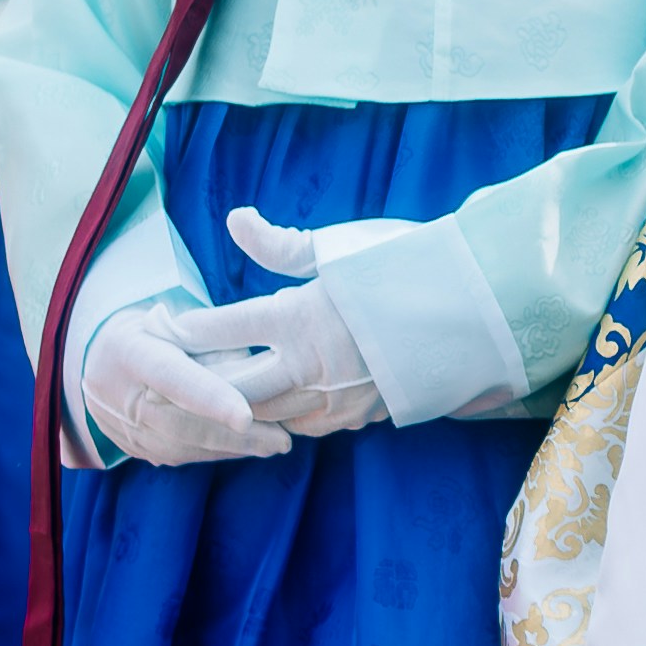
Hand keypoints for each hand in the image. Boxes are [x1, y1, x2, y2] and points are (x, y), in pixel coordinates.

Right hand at [79, 306, 281, 468]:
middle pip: (180, 422)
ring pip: (180, 446)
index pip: (171, 377)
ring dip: (231, 449)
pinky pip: (176, 456)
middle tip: (281, 440)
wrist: (100, 356)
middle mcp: (116, 393)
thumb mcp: (175, 320)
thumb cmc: (153, 329)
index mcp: (128, 351)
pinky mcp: (129, 446)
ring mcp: (118, 426)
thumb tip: (252, 369)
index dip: (208, 398)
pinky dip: (214, 453)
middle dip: (234, 436)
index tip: (246, 416)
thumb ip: (208, 342)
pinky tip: (246, 448)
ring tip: (274, 444)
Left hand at [177, 211, 391, 438]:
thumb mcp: (340, 248)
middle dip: (200, 381)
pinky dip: (285, 418)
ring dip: (240, 405)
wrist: (481, 310)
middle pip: (233, 388)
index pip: (222, 327)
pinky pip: (310, 426)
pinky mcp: (364, 414)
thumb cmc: (410, 267)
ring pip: (269, 416)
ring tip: (219, 392)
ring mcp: (338, 398)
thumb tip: (235, 220)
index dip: (186, 328)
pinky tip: (278, 405)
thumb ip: (280, 245)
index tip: (164, 325)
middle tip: (173, 373)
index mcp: (298, 317)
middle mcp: (310, 366)